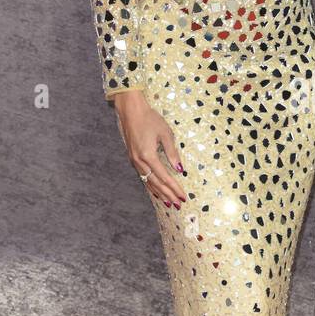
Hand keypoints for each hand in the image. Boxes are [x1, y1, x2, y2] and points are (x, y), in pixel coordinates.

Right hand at [112, 91, 186, 206]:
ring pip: (148, 182)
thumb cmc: (150, 119)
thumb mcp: (165, 133)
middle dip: (168, 194)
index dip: (175, 188)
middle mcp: (139, 161)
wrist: (131, 111)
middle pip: (156, 183)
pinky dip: (151, 185)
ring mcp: (134, 161)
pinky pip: (143, 176)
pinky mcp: (133, 158)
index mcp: (148, 156)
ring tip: (169, 202)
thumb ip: (172, 152)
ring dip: (159, 193)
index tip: (183, 196)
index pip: (164, 177)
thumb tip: (180, 169)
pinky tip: (156, 191)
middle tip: (178, 204)